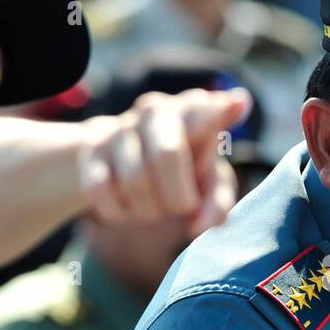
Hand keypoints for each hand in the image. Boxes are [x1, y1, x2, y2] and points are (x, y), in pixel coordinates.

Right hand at [78, 87, 251, 232]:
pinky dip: (118, 211)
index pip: (205, 111)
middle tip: (182, 207)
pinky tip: (126, 205)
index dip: (219, 111)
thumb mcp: (208, 185)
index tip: (239, 103)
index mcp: (194, 113)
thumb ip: (216, 205)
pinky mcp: (91, 146)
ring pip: (135, 182)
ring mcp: (121, 125)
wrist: (122, 161)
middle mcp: (157, 110)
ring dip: (149, 210)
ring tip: (154, 207)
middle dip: (178, 197)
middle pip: (168, 155)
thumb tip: (199, 226)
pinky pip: (101, 190)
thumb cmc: (181, 171)